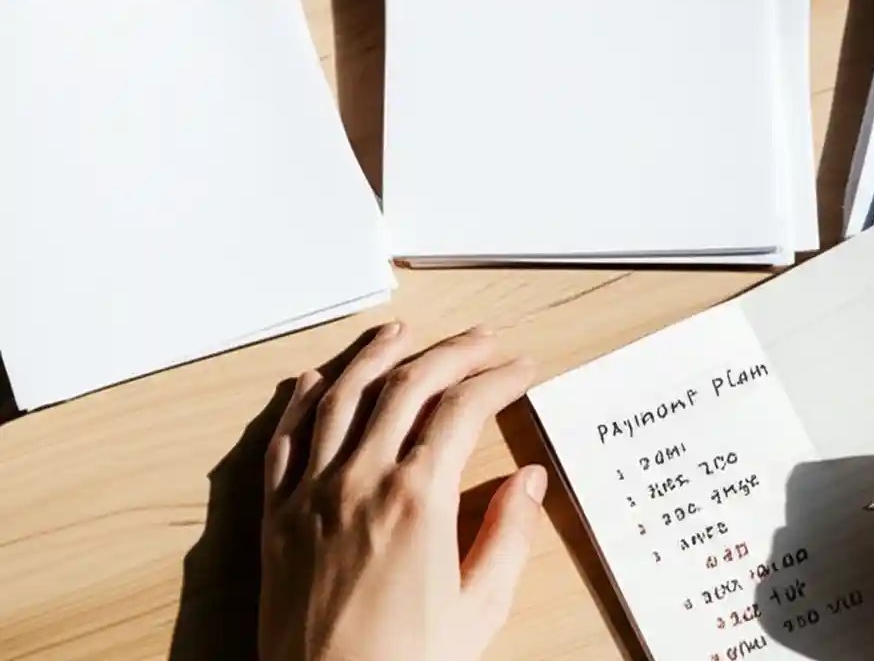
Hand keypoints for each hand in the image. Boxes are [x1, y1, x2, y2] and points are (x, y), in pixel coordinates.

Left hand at [258, 322, 544, 660]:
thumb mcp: (480, 609)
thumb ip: (508, 537)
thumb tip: (529, 481)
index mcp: (418, 500)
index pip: (465, 409)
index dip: (499, 378)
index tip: (521, 368)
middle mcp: (361, 481)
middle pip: (408, 385)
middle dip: (452, 352)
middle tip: (481, 340)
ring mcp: (312, 494)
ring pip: (343, 396)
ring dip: (376, 355)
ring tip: (402, 334)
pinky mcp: (276, 517)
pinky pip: (285, 439)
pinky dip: (303, 400)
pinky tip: (318, 379)